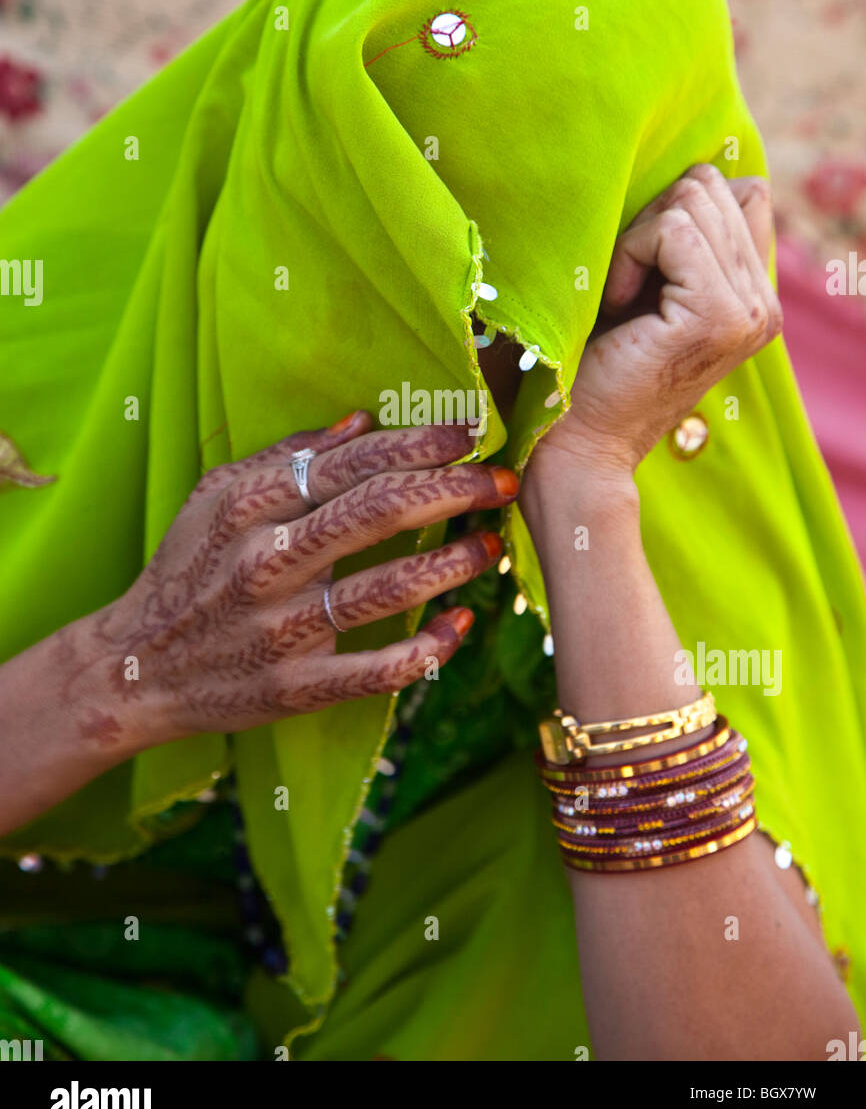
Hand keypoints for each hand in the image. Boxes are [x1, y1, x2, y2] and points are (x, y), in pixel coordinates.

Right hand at [65, 413, 517, 748]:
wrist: (136, 669)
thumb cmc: (185, 571)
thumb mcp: (215, 497)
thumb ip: (287, 456)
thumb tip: (361, 420)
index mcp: (249, 507)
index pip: (353, 464)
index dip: (420, 444)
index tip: (469, 436)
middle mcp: (267, 562)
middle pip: (378, 513)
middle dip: (454, 491)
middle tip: (502, 482)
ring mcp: (284, 629)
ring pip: (386, 588)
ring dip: (451, 564)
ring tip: (491, 545)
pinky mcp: (297, 688)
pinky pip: (377, 670)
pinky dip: (427, 649)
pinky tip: (462, 625)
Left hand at [524, 164, 780, 496]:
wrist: (581, 439)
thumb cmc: (596, 362)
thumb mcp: (649, 287)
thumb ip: (684, 239)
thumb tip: (695, 176)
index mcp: (754, 296)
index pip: (741, 192)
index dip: (676, 211)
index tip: (641, 269)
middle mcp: (763, 303)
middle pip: (711, 187)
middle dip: (651, 223)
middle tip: (623, 287)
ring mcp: (748, 310)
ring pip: (691, 201)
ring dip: (635, 241)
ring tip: (620, 300)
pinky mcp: (718, 313)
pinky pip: (671, 230)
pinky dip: (629, 255)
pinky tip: (616, 305)